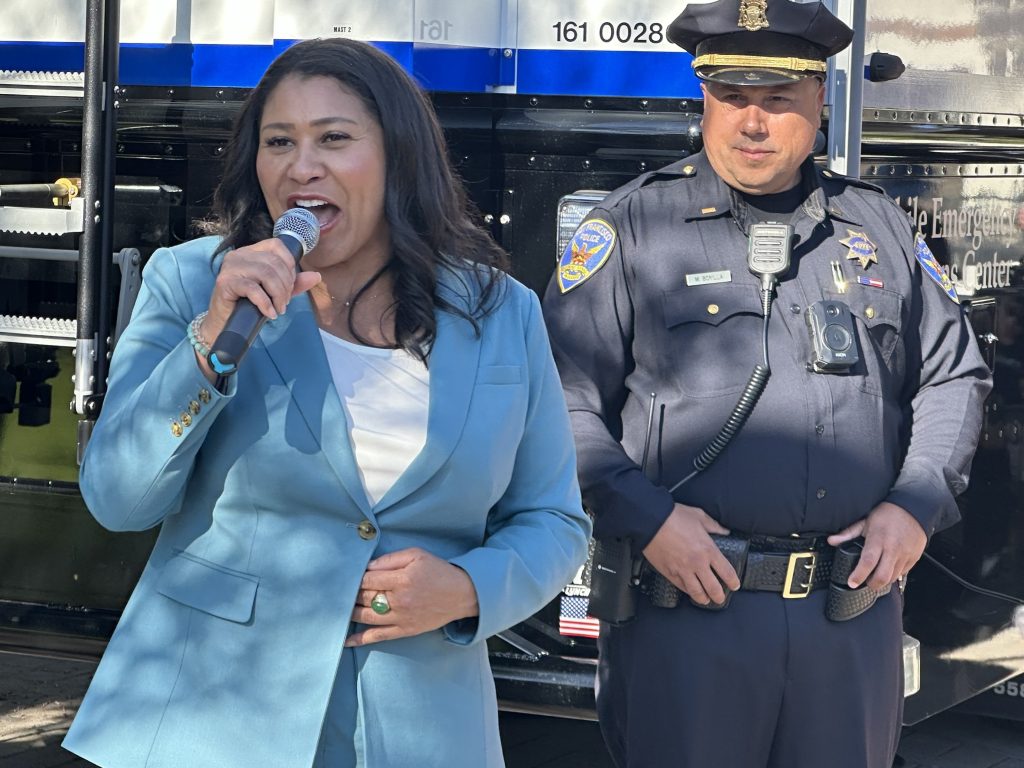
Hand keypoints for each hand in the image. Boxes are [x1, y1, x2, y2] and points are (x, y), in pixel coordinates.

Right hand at [196, 238, 320, 376]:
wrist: (224, 323)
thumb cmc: (248, 304)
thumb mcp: (275, 292)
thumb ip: (294, 283)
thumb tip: (316, 276)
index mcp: (251, 252)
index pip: (277, 246)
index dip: (289, 265)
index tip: (290, 285)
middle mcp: (239, 255)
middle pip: (274, 263)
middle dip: (286, 285)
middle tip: (284, 302)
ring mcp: (230, 267)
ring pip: (266, 274)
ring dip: (278, 295)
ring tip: (278, 308)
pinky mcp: (225, 282)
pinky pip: (253, 289)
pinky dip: (266, 303)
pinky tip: (270, 313)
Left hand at [345, 548, 479, 646]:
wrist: (462, 594)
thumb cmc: (438, 571)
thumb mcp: (417, 555)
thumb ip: (390, 559)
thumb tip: (368, 567)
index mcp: (401, 579)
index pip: (367, 580)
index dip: (354, 578)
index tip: (345, 577)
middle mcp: (399, 600)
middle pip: (364, 598)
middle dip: (349, 594)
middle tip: (336, 591)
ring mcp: (401, 618)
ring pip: (366, 617)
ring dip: (349, 613)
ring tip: (337, 609)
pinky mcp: (404, 630)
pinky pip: (378, 637)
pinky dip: (360, 640)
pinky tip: (345, 640)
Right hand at [641, 503, 739, 605]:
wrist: (651, 521)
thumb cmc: (674, 517)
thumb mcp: (699, 516)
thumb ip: (714, 526)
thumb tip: (724, 531)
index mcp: (708, 550)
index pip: (727, 572)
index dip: (733, 581)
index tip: (735, 584)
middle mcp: (697, 563)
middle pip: (714, 588)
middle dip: (720, 596)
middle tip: (721, 597)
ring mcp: (683, 570)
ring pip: (697, 593)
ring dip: (704, 598)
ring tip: (706, 599)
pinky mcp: (669, 573)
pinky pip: (681, 587)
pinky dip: (688, 591)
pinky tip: (690, 591)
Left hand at [827, 502, 926, 589]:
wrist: (914, 509)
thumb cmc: (888, 514)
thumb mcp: (866, 521)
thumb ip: (848, 533)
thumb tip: (832, 541)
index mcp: (878, 539)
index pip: (868, 562)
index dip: (858, 575)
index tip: (851, 582)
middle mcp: (893, 549)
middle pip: (882, 576)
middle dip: (871, 584)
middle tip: (864, 582)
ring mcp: (905, 555)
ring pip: (892, 578)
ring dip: (882, 581)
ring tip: (874, 576)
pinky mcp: (914, 559)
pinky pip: (902, 573)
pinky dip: (893, 575)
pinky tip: (886, 569)